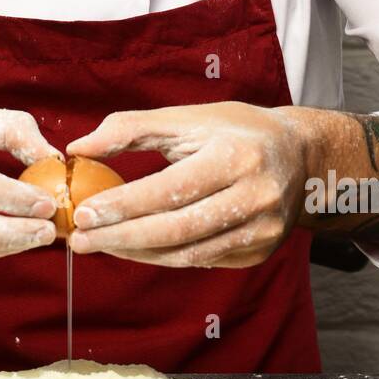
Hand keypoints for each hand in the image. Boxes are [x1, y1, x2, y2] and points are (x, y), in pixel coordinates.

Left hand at [65, 102, 310, 267]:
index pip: (169, 190)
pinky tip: (134, 248)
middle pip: (176, 230)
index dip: (123, 205)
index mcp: (236, 156)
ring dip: (136, 253)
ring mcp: (262, 231)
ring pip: (186, 254)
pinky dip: (163, 257)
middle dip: (121, 237)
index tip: (83, 213)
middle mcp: (255, 197)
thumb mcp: (187, 117)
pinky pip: (201, 261)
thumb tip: (78, 148)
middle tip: (80, 239)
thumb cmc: (236, 131)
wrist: (300, 156)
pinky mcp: (260, 253)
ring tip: (99, 245)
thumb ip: (130, 128)